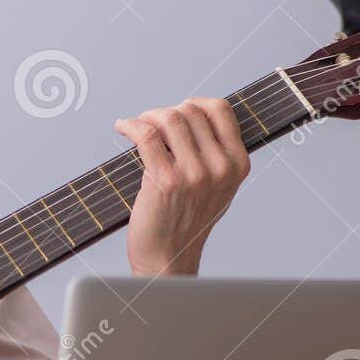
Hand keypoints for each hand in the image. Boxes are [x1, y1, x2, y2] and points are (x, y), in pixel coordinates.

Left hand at [115, 97, 250, 277]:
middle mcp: (220, 168)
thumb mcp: (218, 187)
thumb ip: (216, 153)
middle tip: (151, 124)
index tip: (178, 109)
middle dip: (166, 112)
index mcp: (237, 164)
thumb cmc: (188, 220)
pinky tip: (122, 127)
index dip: (195, 103)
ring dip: (148, 117)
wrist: (168, 257)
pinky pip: (146, 135)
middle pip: (190, 111)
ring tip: (137, 126)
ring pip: (169, 118)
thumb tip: (192, 113)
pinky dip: (130, 125)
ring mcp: (194, 174)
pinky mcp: (165, 180)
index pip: (221, 110)